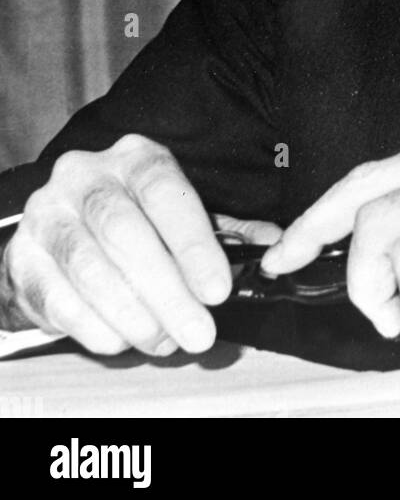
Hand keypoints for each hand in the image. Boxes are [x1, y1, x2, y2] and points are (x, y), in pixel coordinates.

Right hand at [0, 134, 280, 355]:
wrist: (63, 228)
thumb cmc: (138, 222)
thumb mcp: (183, 215)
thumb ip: (226, 232)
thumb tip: (275, 250)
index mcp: (136, 158)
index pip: (166, 191)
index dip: (193, 243)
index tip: (218, 290)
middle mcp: (86, 175)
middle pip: (125, 231)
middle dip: (167, 290)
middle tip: (198, 332)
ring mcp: (48, 213)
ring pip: (89, 265)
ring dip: (132, 313)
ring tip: (165, 341)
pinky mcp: (22, 255)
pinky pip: (56, 296)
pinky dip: (93, 325)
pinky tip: (122, 340)